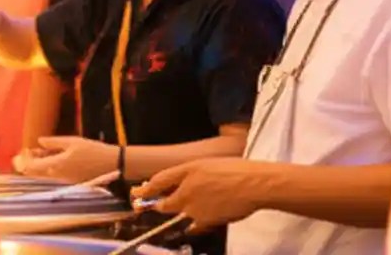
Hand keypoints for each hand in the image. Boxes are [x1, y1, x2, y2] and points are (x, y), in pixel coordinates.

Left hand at [16, 137, 115, 182]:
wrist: (110, 165)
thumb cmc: (92, 150)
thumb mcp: (73, 141)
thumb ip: (53, 142)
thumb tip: (39, 141)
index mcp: (55, 165)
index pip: (31, 166)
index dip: (24, 159)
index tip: (25, 149)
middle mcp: (56, 176)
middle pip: (34, 174)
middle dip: (29, 163)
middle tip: (31, 151)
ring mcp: (61, 181)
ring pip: (42, 175)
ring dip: (38, 165)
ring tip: (42, 152)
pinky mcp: (67, 182)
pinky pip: (51, 176)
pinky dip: (47, 168)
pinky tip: (52, 158)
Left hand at [131, 158, 270, 231]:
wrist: (254, 184)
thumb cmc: (237, 170)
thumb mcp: (209, 164)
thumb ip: (192, 175)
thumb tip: (180, 185)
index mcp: (189, 170)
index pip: (160, 180)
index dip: (146, 188)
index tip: (137, 193)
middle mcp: (187, 189)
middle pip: (164, 203)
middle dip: (156, 206)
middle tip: (149, 207)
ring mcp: (195, 207)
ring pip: (177, 216)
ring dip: (175, 216)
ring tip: (177, 215)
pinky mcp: (204, 221)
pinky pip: (191, 226)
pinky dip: (190, 225)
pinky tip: (193, 224)